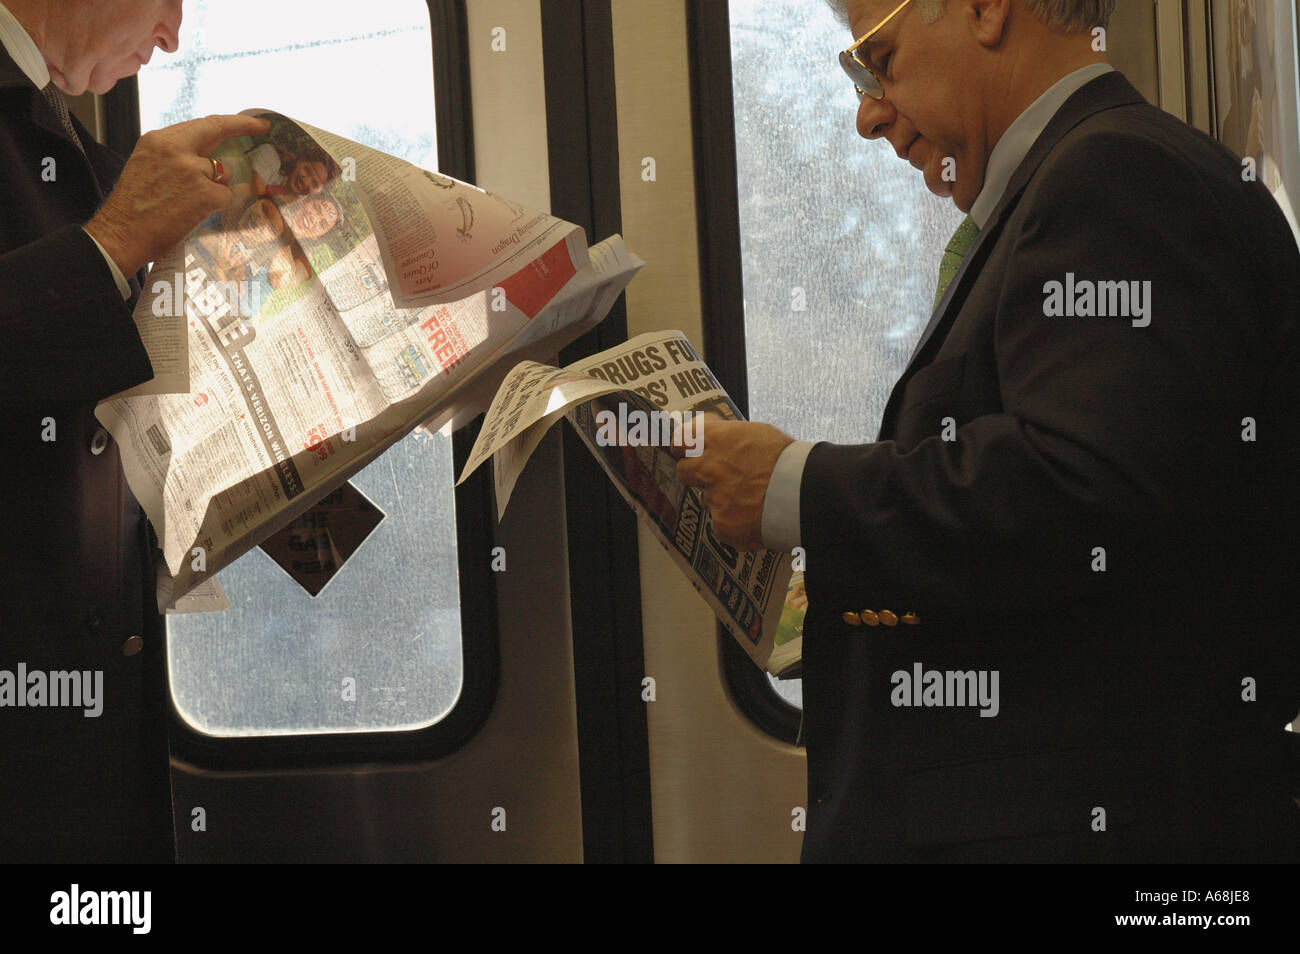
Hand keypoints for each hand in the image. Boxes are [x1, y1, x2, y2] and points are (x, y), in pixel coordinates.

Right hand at [85, 113, 271, 274]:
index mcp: (159, 141)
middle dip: (244, 126)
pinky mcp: (206, 193)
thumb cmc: (133, 209)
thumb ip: (176, 156)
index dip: (232, 121)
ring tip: (186, 204)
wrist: (121, 235)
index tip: (253, 121)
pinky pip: (225, 196)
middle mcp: (175, 149)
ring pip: (222, 174)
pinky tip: (192, 214)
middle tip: (261, 129)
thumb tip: (208, 158)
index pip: (202, 124)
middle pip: (218, 131)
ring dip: (214, 188)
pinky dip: (215, 207)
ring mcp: (192, 170)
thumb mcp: (148, 167)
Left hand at [673, 413, 793, 550]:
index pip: (681, 439)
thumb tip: (707, 427)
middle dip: (696, 474)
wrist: (807, 494)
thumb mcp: (757, 432)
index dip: (682, 445)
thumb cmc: (788, 460)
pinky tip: (755, 518)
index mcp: (718, 441)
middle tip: (715, 477)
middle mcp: (710, 468)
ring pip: (708, 500)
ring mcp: (715, 499)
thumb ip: (727, 434)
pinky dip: (734, 524)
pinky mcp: (723, 525)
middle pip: (684, 471)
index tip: (685, 449)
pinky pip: (721, 525)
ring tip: (750, 499)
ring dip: (722, 500)